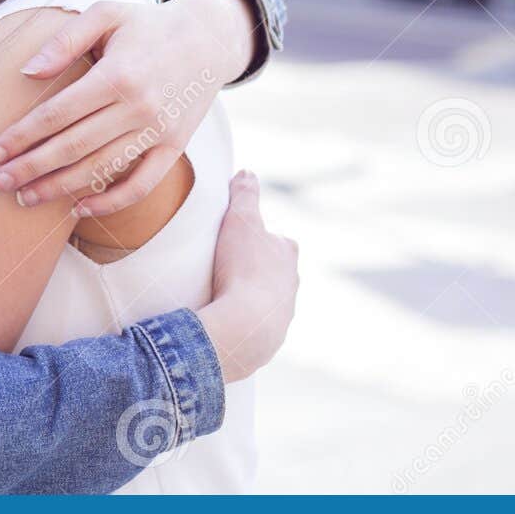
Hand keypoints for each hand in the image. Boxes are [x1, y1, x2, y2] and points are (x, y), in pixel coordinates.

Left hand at [0, 0, 254, 216]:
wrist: (209, 38)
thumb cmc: (147, 24)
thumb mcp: (107, 15)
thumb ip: (64, 41)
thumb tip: (26, 73)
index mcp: (117, 75)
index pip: (58, 114)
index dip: (22, 136)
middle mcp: (138, 107)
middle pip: (73, 147)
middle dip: (30, 168)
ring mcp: (158, 131)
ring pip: (100, 170)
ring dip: (58, 188)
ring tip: (24, 197)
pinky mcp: (174, 147)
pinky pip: (141, 185)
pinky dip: (110, 202)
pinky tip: (78, 208)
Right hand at [196, 171, 298, 383]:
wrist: (244, 324)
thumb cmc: (244, 268)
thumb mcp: (241, 219)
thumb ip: (245, 195)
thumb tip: (248, 173)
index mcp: (288, 254)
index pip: (275, 240)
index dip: (255, 238)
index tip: (235, 241)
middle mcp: (292, 285)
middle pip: (272, 272)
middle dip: (253, 270)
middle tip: (225, 268)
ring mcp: (282, 315)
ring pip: (265, 301)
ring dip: (248, 298)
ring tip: (222, 296)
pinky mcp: (269, 340)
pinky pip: (254, 327)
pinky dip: (242, 322)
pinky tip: (225, 320)